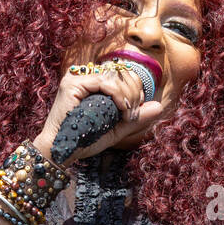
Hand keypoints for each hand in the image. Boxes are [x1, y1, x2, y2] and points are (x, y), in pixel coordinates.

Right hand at [34, 62, 164, 164]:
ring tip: (126, 113)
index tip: (135, 109)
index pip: (122, 74)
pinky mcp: (72, 84)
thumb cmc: (86, 141)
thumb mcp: (117, 128)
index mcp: (93, 83)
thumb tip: (160, 106)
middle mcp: (84, 76)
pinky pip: (104, 82)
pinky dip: (118, 95)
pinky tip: (121, 109)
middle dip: (134, 91)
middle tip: (132, 113)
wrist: (64, 152)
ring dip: (127, 94)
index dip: (135, 88)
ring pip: (114, 75)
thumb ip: (136, 117)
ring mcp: (77, 78)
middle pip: (120, 72)